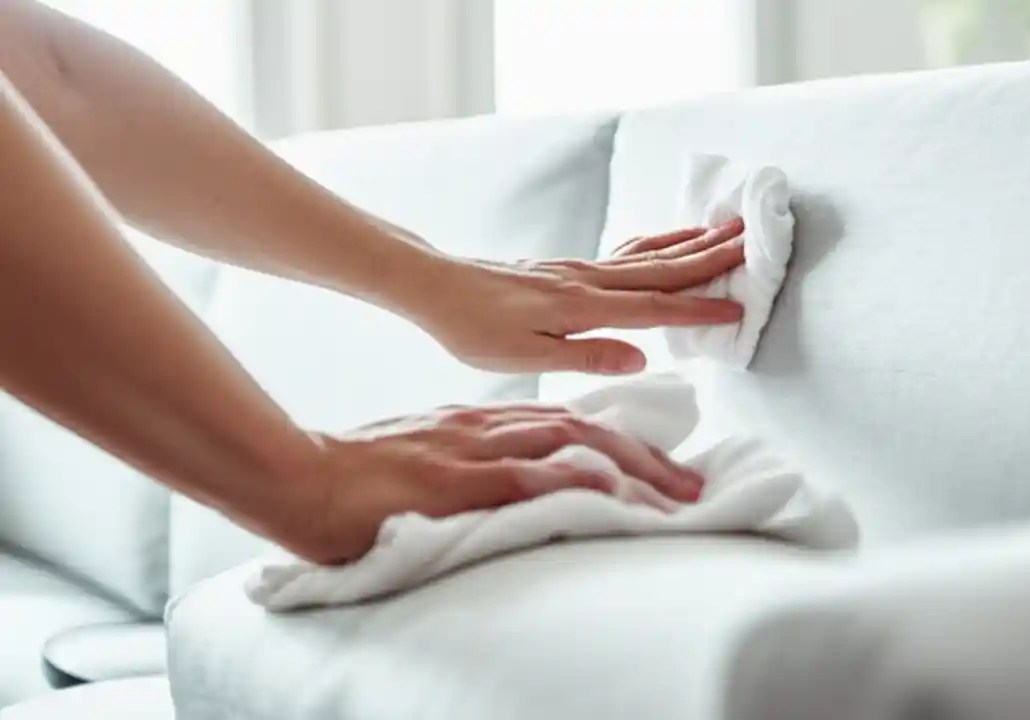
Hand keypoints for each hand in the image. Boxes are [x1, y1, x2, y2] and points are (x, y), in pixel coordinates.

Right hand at [286, 402, 703, 564]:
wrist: (306, 477)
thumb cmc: (363, 475)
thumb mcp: (432, 459)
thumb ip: (476, 463)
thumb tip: (520, 483)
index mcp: (483, 422)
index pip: (568, 424)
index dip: (622, 444)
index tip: (661, 468)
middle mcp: (490, 426)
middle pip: (586, 431)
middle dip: (647, 458)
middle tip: (694, 486)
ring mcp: (475, 449)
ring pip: (571, 447)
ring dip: (632, 470)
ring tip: (677, 498)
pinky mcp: (457, 478)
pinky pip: (528, 476)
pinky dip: (575, 481)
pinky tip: (614, 493)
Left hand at [405, 219, 745, 374]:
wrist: (437, 287)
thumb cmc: (475, 330)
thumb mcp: (525, 356)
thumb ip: (586, 355)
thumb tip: (642, 358)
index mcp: (583, 306)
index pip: (654, 309)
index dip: (698, 311)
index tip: (739, 309)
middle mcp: (589, 280)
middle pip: (662, 269)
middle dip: (711, 258)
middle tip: (755, 243)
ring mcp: (581, 268)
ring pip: (649, 254)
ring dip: (692, 243)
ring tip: (729, 230)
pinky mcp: (570, 267)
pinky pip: (628, 251)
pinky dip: (659, 243)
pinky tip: (670, 241)